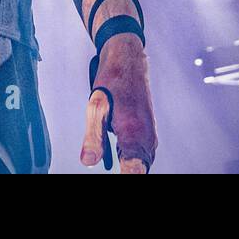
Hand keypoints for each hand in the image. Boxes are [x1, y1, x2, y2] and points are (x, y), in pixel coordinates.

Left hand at [81, 33, 156, 172]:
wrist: (128, 61)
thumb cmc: (111, 82)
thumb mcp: (96, 108)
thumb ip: (93, 137)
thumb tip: (88, 162)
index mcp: (134, 135)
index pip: (133, 173)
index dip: (124, 177)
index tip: (114, 173)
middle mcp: (147, 138)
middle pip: (138, 171)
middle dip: (125, 172)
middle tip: (103, 156)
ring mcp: (150, 136)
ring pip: (140, 163)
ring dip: (128, 166)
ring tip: (114, 161)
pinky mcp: (148, 133)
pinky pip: (141, 154)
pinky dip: (130, 158)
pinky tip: (117, 153)